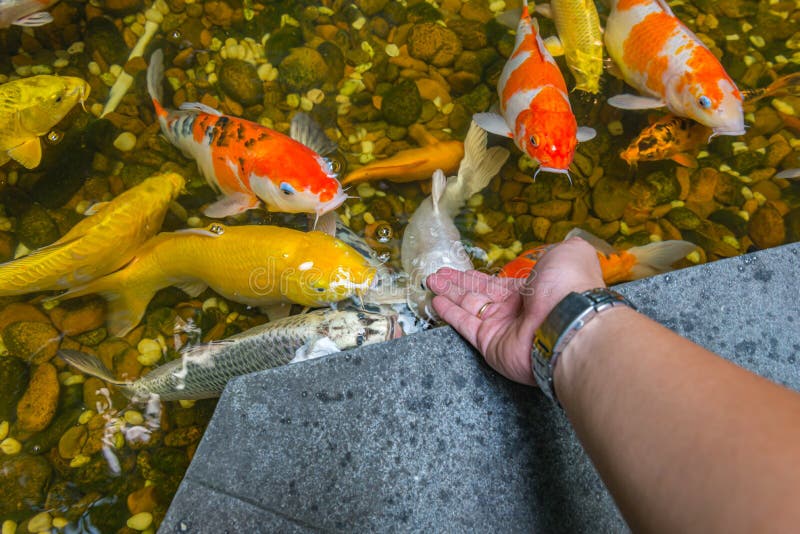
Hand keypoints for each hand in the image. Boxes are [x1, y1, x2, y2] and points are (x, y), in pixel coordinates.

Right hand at [426, 237, 605, 384]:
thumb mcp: (570, 253)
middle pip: (477, 293)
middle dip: (456, 283)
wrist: (568, 323)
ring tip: (430, 282)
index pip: (495, 283)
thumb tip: (566, 244)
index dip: (475, 277)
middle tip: (436, 275)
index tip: (458, 271)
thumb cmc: (568, 286)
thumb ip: (561, 248)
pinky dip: (450, 313)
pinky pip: (466, 324)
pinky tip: (437, 302)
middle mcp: (514, 309)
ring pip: (468, 306)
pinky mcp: (489, 343)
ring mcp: (501, 327)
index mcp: (531, 289)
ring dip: (448, 294)